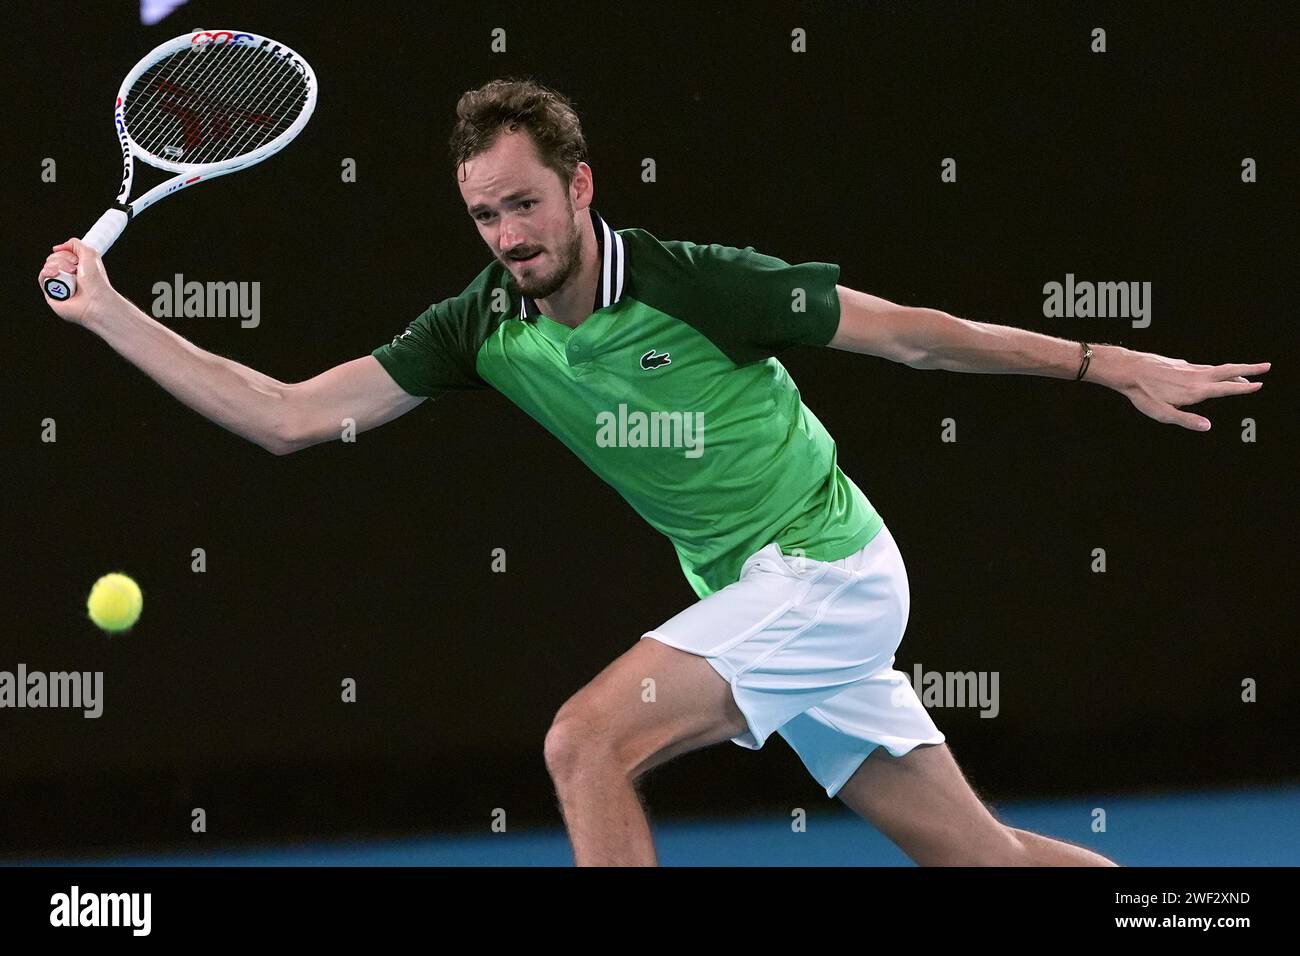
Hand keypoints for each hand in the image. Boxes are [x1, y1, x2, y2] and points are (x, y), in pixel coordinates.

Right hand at [38, 238, 117, 325]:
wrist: (95, 300)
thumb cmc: (96, 280)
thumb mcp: (90, 253)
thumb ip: (75, 244)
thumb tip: (57, 247)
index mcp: (76, 268)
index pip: (61, 253)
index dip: (67, 253)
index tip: (76, 259)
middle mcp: (66, 276)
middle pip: (52, 258)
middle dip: (62, 259)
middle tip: (75, 268)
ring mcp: (58, 284)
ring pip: (47, 266)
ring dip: (58, 265)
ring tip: (70, 273)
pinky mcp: (50, 293)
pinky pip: (42, 277)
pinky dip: (48, 272)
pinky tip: (56, 274)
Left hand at [1117, 350, 1269, 430]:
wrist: (1129, 370)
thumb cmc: (1144, 394)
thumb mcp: (1163, 413)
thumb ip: (1186, 420)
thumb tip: (1208, 426)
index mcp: (1196, 390)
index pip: (1227, 388)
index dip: (1245, 387)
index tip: (1260, 384)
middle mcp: (1196, 376)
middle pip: (1229, 370)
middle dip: (1250, 369)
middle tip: (1267, 366)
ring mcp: (1189, 368)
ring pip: (1217, 368)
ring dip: (1234, 370)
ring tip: (1245, 373)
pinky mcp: (1181, 364)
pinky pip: (1204, 366)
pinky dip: (1216, 369)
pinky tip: (1213, 373)